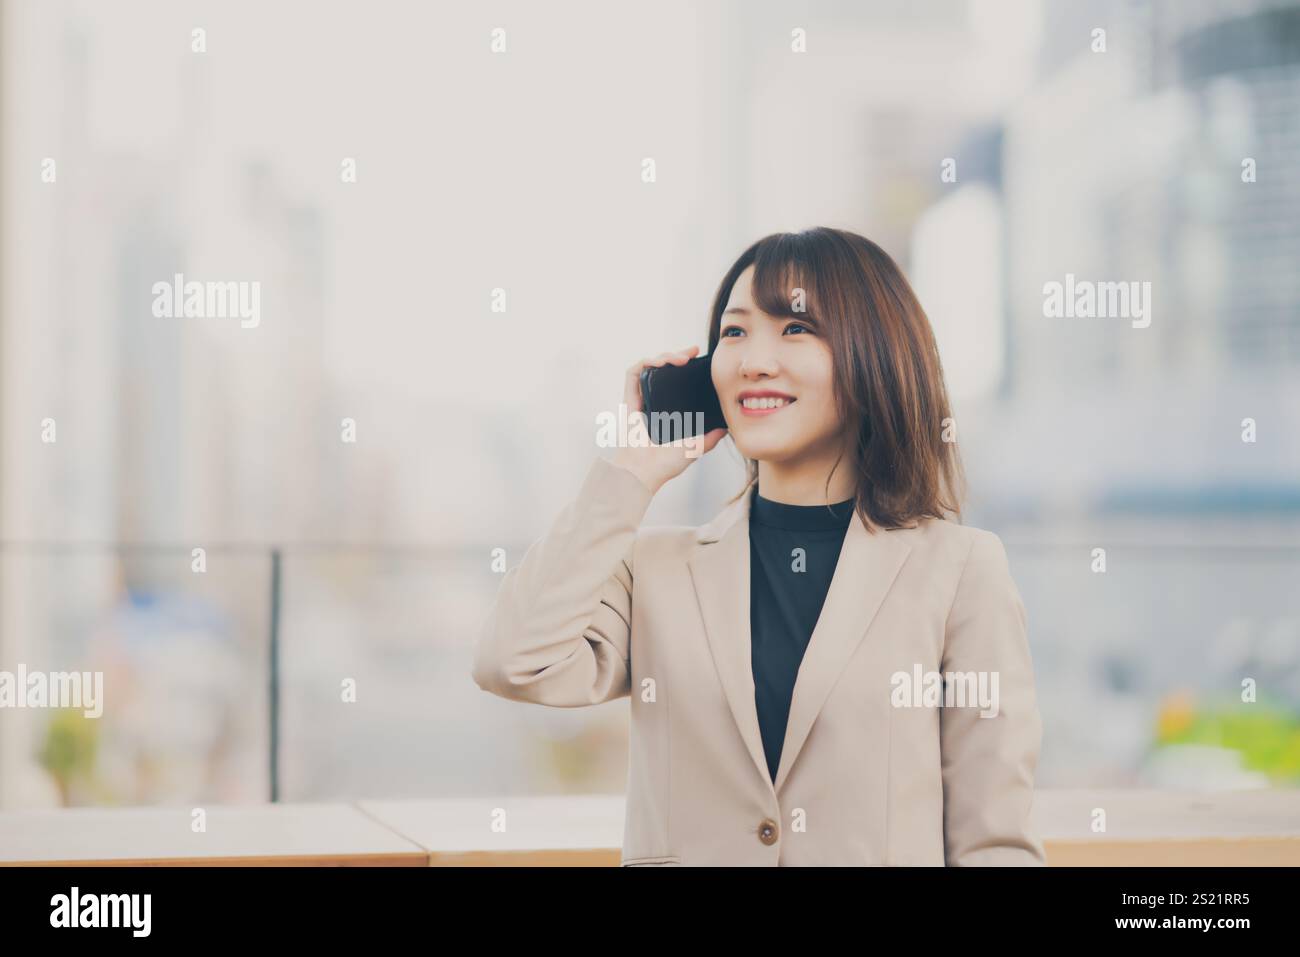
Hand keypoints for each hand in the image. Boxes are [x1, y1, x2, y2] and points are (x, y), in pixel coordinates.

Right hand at [610, 345, 727, 493]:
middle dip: (678, 355)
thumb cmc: (665, 464)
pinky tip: (659, 363)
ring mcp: (641, 399)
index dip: (686, 366)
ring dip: (664, 356)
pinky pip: (633, 373)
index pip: (676, 380)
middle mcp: (654, 401)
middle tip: (693, 352)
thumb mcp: (695, 447)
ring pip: (650, 366)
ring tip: (680, 359)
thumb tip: (727, 427)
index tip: (700, 359)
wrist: (645, 471)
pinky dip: (645, 363)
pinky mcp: (629, 400)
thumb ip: (710, 438)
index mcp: (668, 410)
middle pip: (664, 369)